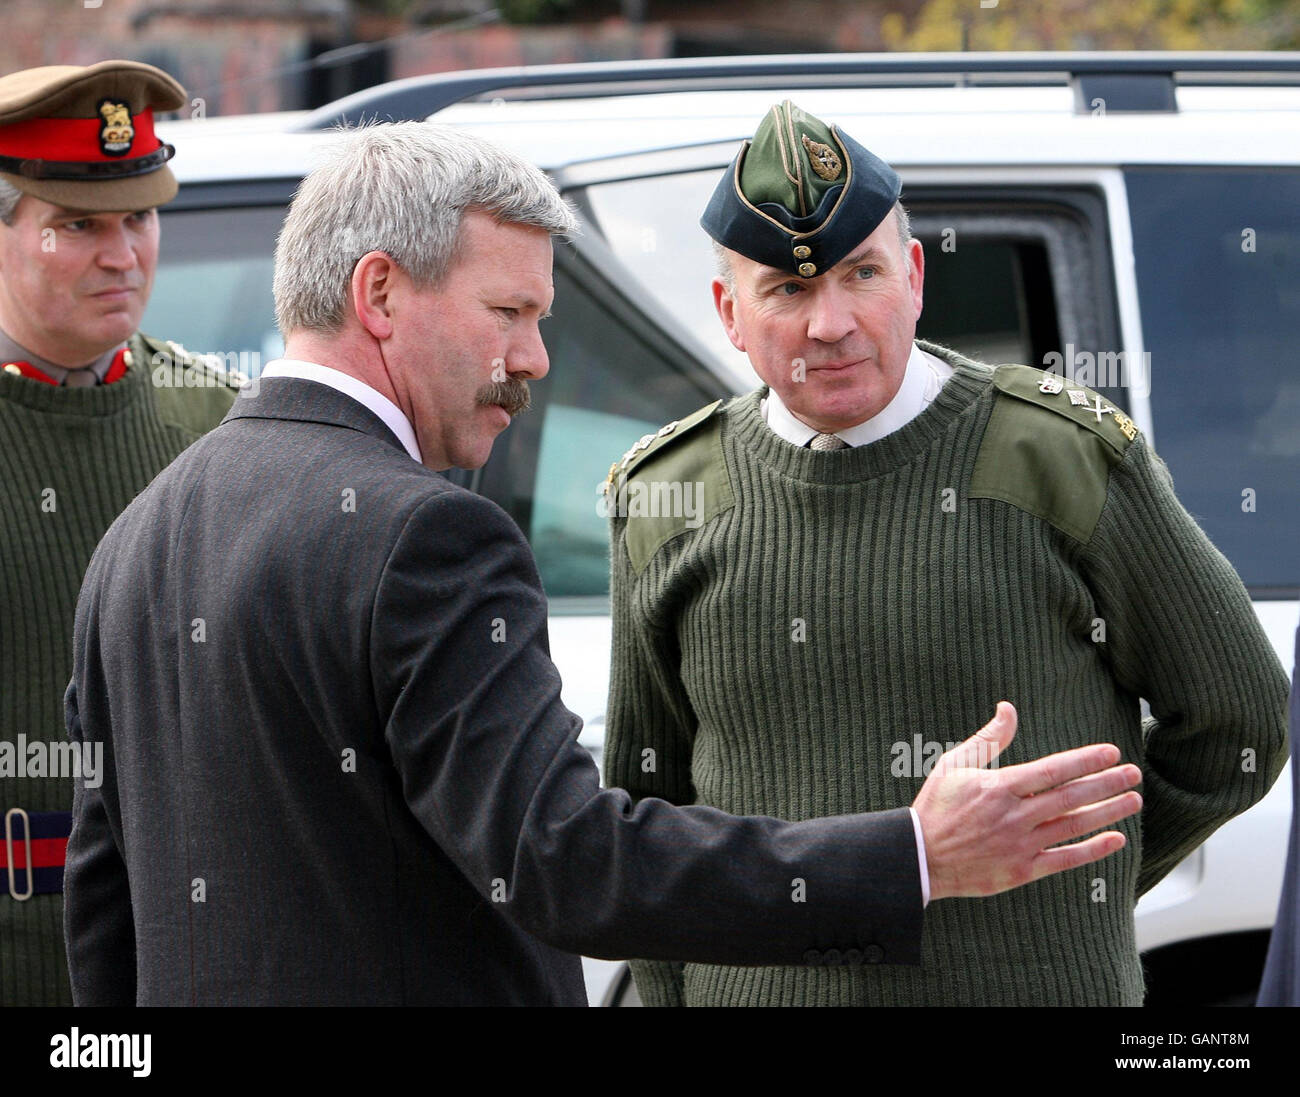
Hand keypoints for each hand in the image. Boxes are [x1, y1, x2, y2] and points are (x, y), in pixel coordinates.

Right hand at [913, 701, 1141, 900]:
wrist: (921, 857)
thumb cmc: (937, 806)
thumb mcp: (954, 764)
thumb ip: (988, 738)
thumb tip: (1008, 708)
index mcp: (999, 787)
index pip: (1053, 769)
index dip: (1085, 760)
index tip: (1111, 752)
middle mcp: (1015, 815)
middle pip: (1071, 796)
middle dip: (1107, 783)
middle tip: (1134, 773)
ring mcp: (1021, 845)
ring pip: (1074, 825)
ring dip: (1108, 812)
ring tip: (1133, 800)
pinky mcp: (1022, 870)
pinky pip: (1065, 859)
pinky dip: (1093, 849)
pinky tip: (1116, 839)